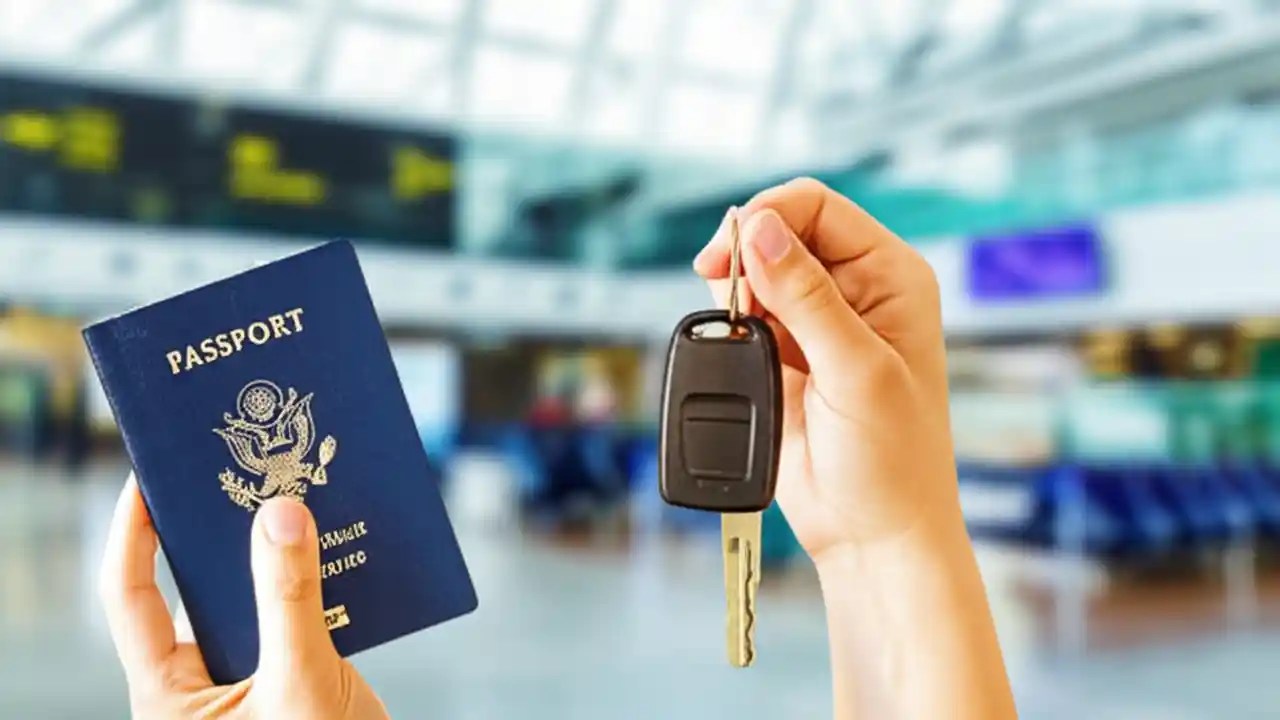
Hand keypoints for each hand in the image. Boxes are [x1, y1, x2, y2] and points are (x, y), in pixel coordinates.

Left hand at [100, 475, 388, 718]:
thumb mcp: (298, 685)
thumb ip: (288, 600)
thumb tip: (279, 514)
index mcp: (171, 692)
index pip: (132, 597)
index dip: (133, 534)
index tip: (148, 478)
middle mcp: (202, 681)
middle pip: (196, 587)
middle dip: (219, 532)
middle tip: (242, 473)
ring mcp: (250, 680)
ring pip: (253, 598)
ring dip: (276, 553)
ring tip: (297, 497)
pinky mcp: (294, 680)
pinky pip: (297, 614)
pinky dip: (317, 579)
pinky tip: (344, 549)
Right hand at [697, 179, 1015, 718]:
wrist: (871, 534)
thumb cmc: (893, 461)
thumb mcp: (855, 371)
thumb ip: (806, 297)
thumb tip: (758, 230)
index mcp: (892, 276)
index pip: (818, 207)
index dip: (768, 217)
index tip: (728, 253)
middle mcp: (856, 290)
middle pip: (781, 232)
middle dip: (745, 256)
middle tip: (724, 292)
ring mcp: (818, 324)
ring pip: (755, 274)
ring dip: (737, 296)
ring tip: (749, 342)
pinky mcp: (786, 357)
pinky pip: (743, 318)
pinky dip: (731, 329)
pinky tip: (743, 358)